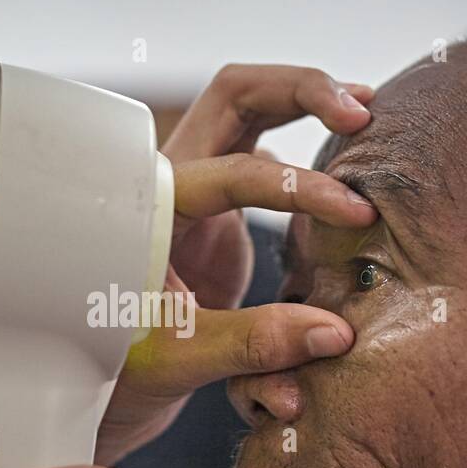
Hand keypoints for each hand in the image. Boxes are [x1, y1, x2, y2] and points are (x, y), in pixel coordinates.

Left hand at [95, 65, 376, 463]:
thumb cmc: (119, 367)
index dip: (303, 188)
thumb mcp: (181, 358)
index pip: (237, 173)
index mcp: (151, 209)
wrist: (101, 379)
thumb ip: (255, 343)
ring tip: (365, 110)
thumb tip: (338, 333)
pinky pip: (261, 150)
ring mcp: (196, 187)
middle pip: (236, 95)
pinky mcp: (218, 206)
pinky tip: (347, 153)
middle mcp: (172, 180)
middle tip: (363, 112)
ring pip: (247, 109)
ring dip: (302, 98)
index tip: (357, 213)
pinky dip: (302, 137)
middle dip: (301, 88)